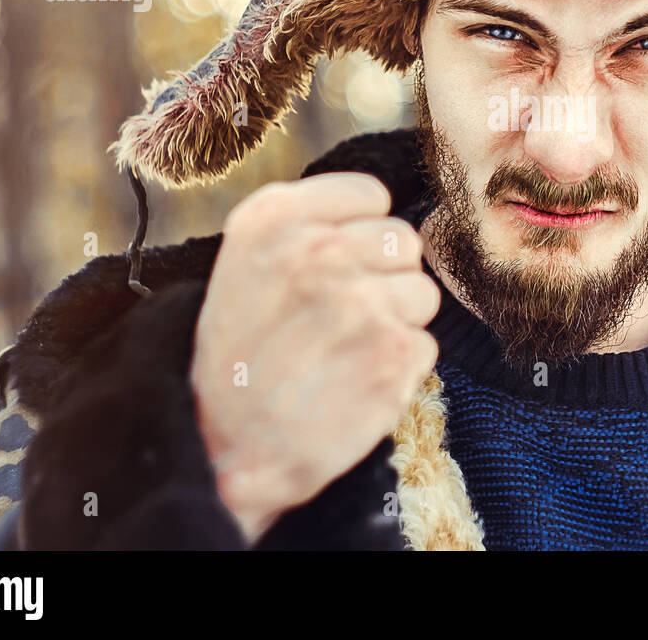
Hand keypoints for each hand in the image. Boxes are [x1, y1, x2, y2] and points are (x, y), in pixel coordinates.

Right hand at [189, 172, 439, 542]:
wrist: (222, 451)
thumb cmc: (237, 357)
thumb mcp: (243, 265)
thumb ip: (308, 225)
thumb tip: (380, 211)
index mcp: (274, 218)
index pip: (370, 195)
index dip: (359, 232)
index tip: (332, 266)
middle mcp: (321, 251)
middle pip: (404, 240)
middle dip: (382, 276)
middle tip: (337, 317)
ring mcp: (363, 302)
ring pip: (422, 293)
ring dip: (395, 321)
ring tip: (344, 350)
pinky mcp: (395, 354)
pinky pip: (425, 343)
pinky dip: (399, 366)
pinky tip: (355, 380)